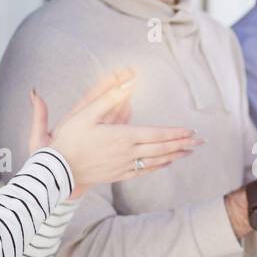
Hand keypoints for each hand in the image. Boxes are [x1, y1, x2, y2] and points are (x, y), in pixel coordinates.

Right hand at [34, 69, 202, 196]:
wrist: (56, 171)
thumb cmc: (68, 140)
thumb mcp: (86, 113)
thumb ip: (107, 97)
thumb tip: (127, 81)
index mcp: (122, 137)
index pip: (157, 135)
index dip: (176, 133)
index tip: (191, 131)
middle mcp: (127, 154)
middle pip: (162, 149)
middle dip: (183, 144)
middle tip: (200, 142)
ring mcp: (123, 166)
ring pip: (156, 161)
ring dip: (174, 155)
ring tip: (189, 151)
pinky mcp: (118, 175)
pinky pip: (144, 171)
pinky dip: (158, 166)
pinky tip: (166, 163)